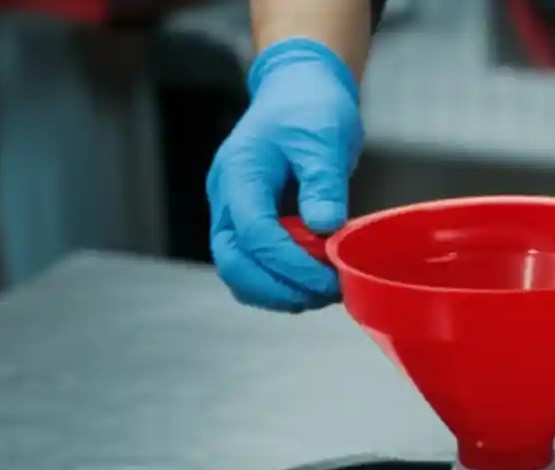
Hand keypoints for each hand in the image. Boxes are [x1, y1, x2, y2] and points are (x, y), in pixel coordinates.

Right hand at [207, 38, 362, 311]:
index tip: (328, 279)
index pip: (253, 233)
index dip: (289, 264)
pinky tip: (312, 281)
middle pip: (232, 263)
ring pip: (237, 272)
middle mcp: (226, 196)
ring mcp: (232, 212)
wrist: (299, 91)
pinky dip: (278, 282)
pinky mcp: (246, 223)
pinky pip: (251, 265)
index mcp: (240, 172)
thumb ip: (323, 183)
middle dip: (277, 289)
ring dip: (277, 292)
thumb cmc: (311, 108)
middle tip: (325, 293)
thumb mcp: (324, 138)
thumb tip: (326, 227)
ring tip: (323, 291)